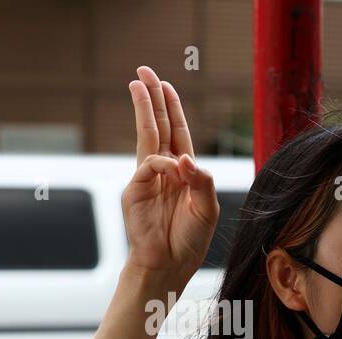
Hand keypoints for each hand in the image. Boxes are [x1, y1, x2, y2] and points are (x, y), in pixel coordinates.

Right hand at [121, 66, 218, 283]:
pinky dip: (164, 164)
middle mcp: (163, 171)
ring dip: (144, 108)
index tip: (166, 86)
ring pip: (145, 136)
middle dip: (152, 98)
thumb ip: (203, 182)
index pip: (177, 134)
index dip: (172, 110)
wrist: (170, 265)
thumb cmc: (190, 240)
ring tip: (138, 83)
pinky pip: (150, 166)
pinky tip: (175, 170)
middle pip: (157, 127)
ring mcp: (146, 179)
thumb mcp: (207, 209)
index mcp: (183, 173)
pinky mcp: (134, 189)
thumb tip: (185, 158)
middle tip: (144, 71)